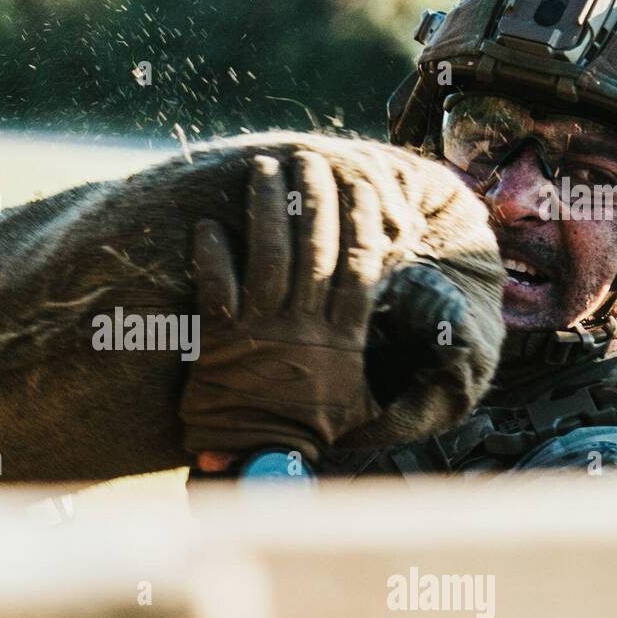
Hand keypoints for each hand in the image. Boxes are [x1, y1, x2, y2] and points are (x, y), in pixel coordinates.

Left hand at [180, 152, 387, 464]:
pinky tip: (208, 225)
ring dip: (266, 207)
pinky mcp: (219, 338)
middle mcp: (304, 326)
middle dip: (314, 197)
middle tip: (309, 159)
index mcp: (342, 337)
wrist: (257, 458)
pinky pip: (214, 285)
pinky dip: (209, 254)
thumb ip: (371, 368)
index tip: (362, 183)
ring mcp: (261, 329)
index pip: (359, 265)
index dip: (361, 220)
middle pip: (314, 246)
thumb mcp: (359, 404)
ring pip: (267, 254)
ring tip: (264, 169)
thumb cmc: (309, 432)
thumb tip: (408, 355)